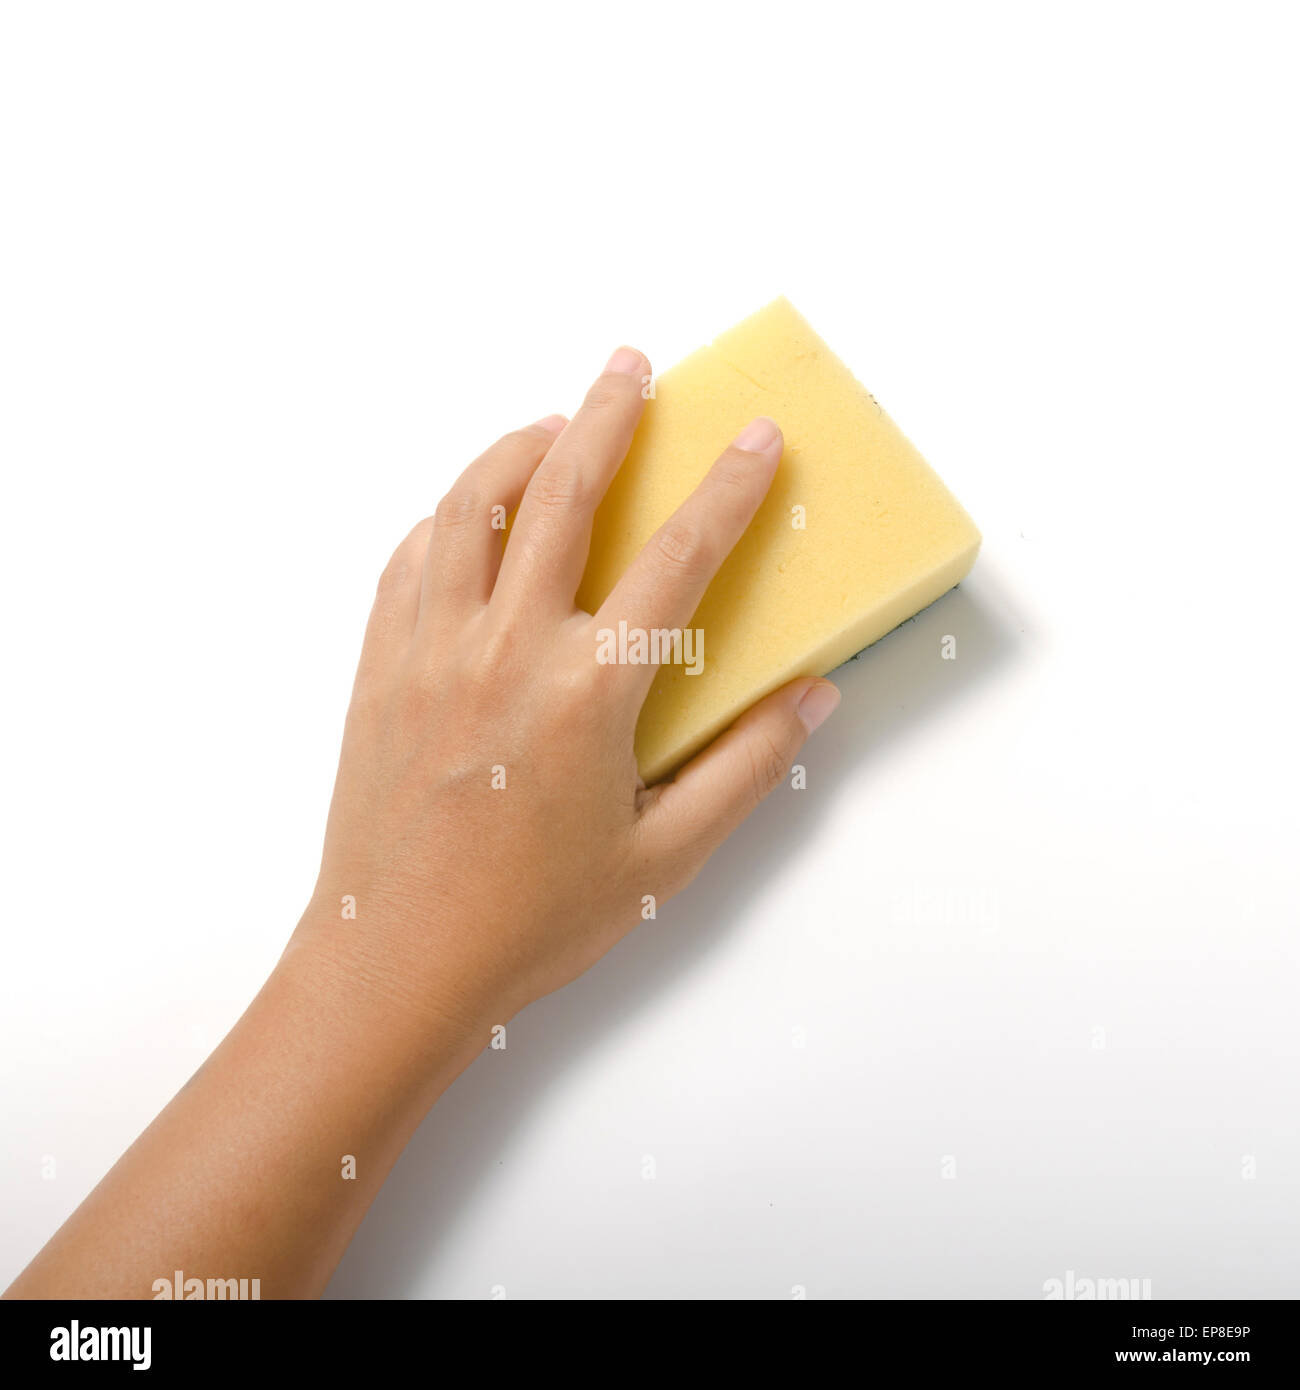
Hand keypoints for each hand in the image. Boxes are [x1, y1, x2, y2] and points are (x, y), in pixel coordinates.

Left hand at [293, 347, 839, 1028]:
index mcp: (586, 692)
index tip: (756, 439)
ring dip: (516, 448)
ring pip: (471, 506)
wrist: (395, 958)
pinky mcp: (380, 665)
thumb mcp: (662, 859)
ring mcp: (430, 649)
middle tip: (631, 366)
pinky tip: (473, 516)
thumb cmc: (530, 921)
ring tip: (552, 424)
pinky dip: (449, 517)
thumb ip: (744, 770)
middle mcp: (504, 648)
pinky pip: (412, 558)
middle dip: (607, 415)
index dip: (726, 490)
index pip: (677, 559)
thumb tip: (810, 699)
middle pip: (563, 492)